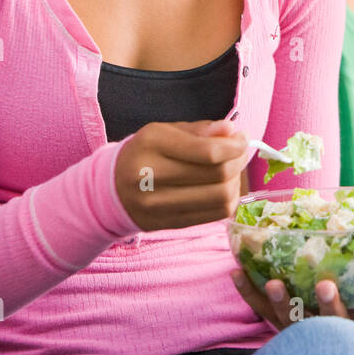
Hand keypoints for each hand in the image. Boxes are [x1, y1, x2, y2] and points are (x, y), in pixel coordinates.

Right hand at [113, 119, 250, 231]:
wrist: (110, 189)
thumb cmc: (146, 153)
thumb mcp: (166, 131)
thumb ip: (200, 130)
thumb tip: (232, 131)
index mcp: (152, 144)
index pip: (208, 152)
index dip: (235, 146)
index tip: (243, 139)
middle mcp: (152, 176)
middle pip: (218, 175)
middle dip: (239, 161)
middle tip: (240, 152)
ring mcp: (159, 205)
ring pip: (220, 198)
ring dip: (236, 182)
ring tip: (232, 170)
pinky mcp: (169, 224)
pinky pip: (215, 215)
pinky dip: (228, 199)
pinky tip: (224, 187)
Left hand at [229, 264, 353, 333]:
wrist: (334, 323)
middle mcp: (336, 329)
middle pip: (333, 322)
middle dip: (328, 305)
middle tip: (325, 284)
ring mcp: (306, 328)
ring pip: (293, 321)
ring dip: (282, 301)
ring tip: (275, 282)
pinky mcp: (281, 323)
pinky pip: (261, 312)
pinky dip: (248, 293)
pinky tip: (237, 272)